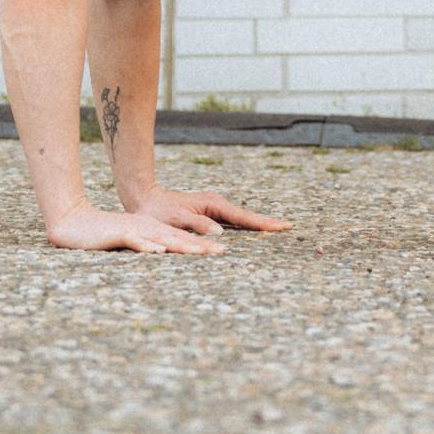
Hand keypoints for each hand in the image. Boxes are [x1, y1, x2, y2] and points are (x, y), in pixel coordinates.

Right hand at [45, 202, 220, 257]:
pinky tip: (159, 252)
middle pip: (177, 237)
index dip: (200, 245)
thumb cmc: (99, 235)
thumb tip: (162, 254)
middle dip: (200, 246)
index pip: (179, 238)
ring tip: (202, 252)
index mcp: (149, 230)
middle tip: (222, 253)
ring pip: (161, 238)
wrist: (72, 222)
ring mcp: (133, 229)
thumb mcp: (127, 241)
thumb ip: (144, 246)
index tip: (221, 252)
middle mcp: (146, 227)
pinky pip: (135, 241)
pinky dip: (147, 246)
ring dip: (182, 245)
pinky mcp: (117, 233)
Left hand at [129, 187, 291, 238]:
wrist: (144, 198)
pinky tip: (252, 230)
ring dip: (257, 224)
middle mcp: (216, 204)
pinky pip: (232, 220)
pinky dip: (245, 225)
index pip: (243, 217)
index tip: (283, 225)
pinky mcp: (208, 213)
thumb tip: (220, 235)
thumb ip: (197, 226)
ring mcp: (213, 208)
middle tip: (289, 226)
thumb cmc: (157, 212)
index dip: (263, 223)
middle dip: (267, 222)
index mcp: (212, 205)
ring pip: (240, 218)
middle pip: (247, 216)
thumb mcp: (176, 219)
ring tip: (277, 229)